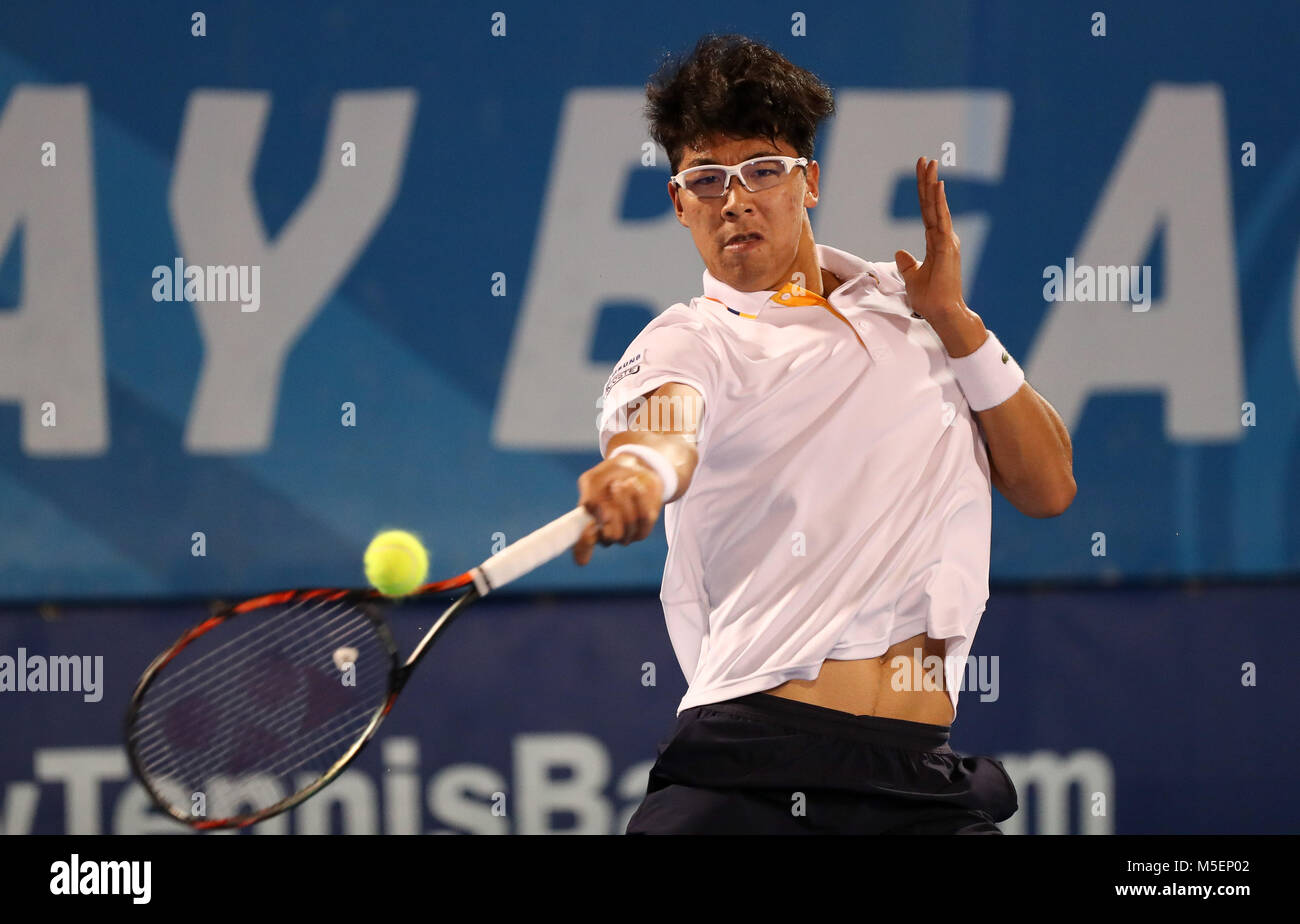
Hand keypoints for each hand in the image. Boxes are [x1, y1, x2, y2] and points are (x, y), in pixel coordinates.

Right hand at [572, 454, 662, 565]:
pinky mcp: (643, 528)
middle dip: (612, 512)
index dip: (584, 545)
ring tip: (621, 483)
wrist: (633, 468)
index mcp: (587, 527)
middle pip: (609, 537)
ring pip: (627, 525)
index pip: (581, 549)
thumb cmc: (608, 476)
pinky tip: (634, 485)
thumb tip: (595, 511)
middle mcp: (606, 536)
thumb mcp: (591, 480)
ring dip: (625, 499)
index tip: (588, 528)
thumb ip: (589, 496)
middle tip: (612, 489)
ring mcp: (625, 534)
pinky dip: (639, 498)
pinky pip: (643, 518)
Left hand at [894, 157, 964, 321]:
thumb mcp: (912, 278)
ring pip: (938, 207)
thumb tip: (900, 252)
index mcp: (936, 242)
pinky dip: (940, 202)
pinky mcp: (947, 247)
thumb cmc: (930, 299)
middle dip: (928, 181)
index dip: (924, 192)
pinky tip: (937, 186)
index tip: (922, 172)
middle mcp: (944, 237)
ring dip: (933, 185)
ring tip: (930, 164)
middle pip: (933, 204)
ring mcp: (947, 241)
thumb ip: (908, 264)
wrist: (942, 312)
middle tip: (924, 159)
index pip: (928, 211)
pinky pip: (941, 220)